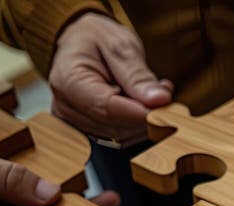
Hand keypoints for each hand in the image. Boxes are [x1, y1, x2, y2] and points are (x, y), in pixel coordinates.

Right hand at [50, 13, 172, 144]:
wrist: (78, 42)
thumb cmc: (96, 39)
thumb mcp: (119, 44)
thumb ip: (137, 74)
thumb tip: (160, 100)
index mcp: (68, 82)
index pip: (108, 109)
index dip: (141, 113)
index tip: (167, 105)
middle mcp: (66, 108)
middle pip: (116, 126)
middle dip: (147, 114)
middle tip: (165, 91)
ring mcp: (75, 123)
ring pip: (122, 136)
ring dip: (146, 119)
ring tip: (154, 91)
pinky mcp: (88, 131)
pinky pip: (121, 137)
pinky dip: (139, 123)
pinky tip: (144, 102)